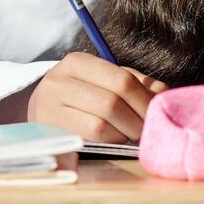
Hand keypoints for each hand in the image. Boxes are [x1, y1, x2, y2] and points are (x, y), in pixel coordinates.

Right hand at [27, 52, 168, 142]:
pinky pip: (90, 138)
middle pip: (113, 102)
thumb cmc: (80, 95)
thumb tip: (163, 93)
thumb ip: (134, 82)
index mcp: (77, 62)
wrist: (39, 112)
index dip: (146, 100)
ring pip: (102, 123)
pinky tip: (117, 139)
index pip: (122, 79)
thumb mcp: (104, 80)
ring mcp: (50, 108)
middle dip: (138, 119)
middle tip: (151, 129)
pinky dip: (111, 140)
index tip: (159, 112)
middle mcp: (59, 81)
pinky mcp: (50, 132)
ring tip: (135, 134)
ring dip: (126, 133)